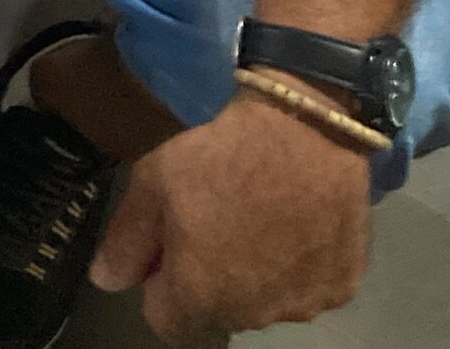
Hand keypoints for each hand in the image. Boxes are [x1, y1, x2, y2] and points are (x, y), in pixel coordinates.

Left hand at [91, 95, 373, 344]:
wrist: (306, 127)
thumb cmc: (220, 154)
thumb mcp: (152, 184)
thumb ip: (125, 242)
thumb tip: (106, 281)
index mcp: (203, 297)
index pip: (166, 322)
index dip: (160, 284)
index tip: (169, 244)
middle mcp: (257, 314)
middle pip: (218, 312)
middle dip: (208, 279)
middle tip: (213, 221)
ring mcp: (305, 303)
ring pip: (264, 301)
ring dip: (254, 275)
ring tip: (255, 216)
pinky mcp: (342, 284)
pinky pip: (306, 286)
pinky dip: (296, 265)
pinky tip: (292, 222)